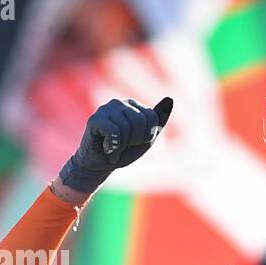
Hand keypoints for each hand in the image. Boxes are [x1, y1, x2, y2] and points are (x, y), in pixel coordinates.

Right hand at [59, 97, 173, 193]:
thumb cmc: (123, 151)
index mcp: (134, 105)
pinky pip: (113, 132)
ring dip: (122, 146)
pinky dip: (113, 146)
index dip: (147, 136)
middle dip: (135, 140)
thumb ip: (158, 120)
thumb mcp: (147, 138)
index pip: (152, 117)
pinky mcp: (95, 119)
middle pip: (140, 121)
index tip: (135, 142)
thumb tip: (170, 99)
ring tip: (114, 148)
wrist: (99, 165)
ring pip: (126, 127)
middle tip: (123, 145)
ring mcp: (106, 109)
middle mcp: (120, 103)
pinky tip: (106, 148)